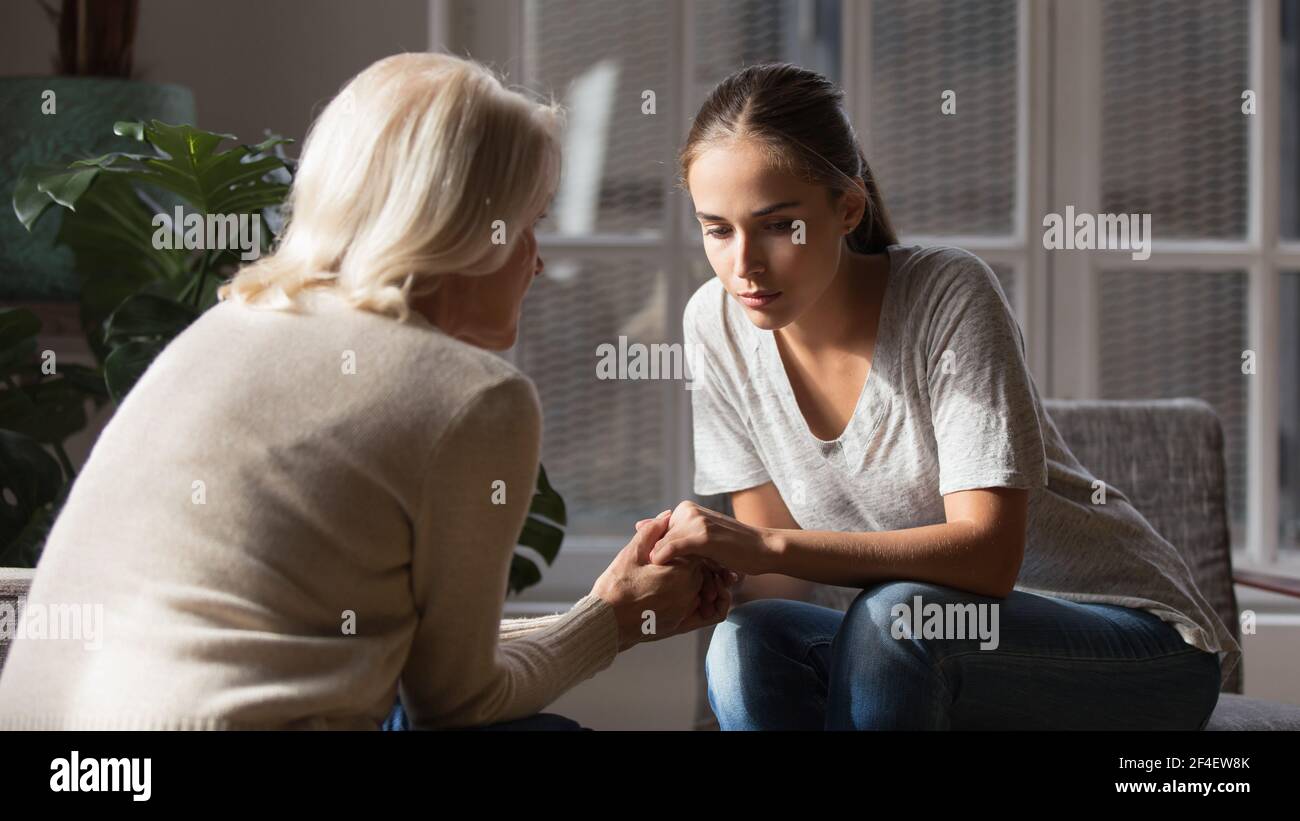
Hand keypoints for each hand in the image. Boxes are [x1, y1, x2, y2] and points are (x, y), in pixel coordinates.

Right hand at [591, 512, 709, 649]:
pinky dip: (707, 602)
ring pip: (705, 589)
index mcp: (682, 572)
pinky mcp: (682, 625)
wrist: (604, 623)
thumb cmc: (615, 586)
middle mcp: (690, 592)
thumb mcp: (632, 554)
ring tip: (675, 576)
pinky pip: (706, 612)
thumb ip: (653, 533)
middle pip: (704, 570)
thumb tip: (668, 516)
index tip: (672, 544)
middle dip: (692, 562)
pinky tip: (692, 595)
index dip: (686, 544)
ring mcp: (687, 610)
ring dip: (699, 580)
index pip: (698, 550)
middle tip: (671, 560)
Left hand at [646, 500, 777, 575]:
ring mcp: (696, 521)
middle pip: (658, 540)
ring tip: (666, 582)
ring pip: (663, 544)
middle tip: (656, 580)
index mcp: (685, 510)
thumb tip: (638, 524)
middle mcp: (688, 511)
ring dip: (662, 566)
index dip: (653, 554)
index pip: (656, 533)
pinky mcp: (703, 535)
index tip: (652, 572)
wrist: (763, 550)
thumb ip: (670, 532)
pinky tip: (660, 569)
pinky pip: (673, 547)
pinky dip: (663, 558)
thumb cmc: (731, 548)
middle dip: (657, 561)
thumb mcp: (699, 539)